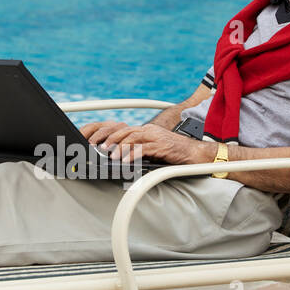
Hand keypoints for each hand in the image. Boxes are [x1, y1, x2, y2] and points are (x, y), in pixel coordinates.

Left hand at [80, 121, 210, 163]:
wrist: (194, 154)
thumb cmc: (173, 154)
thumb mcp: (152, 150)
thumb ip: (137, 150)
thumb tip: (118, 158)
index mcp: (145, 130)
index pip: (122, 128)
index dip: (107, 134)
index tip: (95, 141)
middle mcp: (149, 130)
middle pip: (124, 130)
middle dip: (109, 139)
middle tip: (97, 148)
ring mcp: (155, 137)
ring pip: (132, 138)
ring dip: (119, 147)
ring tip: (110, 155)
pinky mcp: (161, 146)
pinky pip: (143, 149)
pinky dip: (132, 155)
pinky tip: (125, 161)